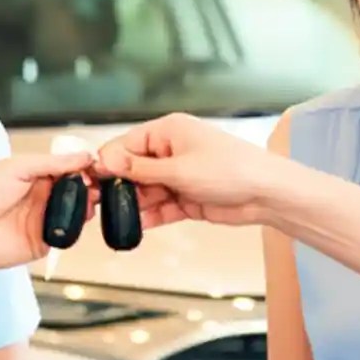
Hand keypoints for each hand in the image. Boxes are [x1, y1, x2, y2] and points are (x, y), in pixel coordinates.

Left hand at [0, 152, 97, 272]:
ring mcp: (44, 219)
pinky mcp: (46, 240)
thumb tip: (83, 156)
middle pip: (76, 189)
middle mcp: (42, 196)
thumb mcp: (17, 167)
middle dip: (91, 185)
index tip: (99, 164)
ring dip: (87, 204)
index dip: (84, 166)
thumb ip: (52, 163)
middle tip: (100, 182)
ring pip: (76, 210)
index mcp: (34, 175)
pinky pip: (68, 233)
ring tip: (92, 198)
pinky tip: (82, 217)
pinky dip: (78, 226)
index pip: (67, 168)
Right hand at [95, 113, 298, 226]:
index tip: (92, 181)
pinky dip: (150, 216)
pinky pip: (161, 206)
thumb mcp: (178, 169)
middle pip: (134, 169)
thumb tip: (106, 162)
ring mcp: (179, 175)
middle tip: (100, 205)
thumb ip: (140, 169)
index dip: (109, 162)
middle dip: (119, 186)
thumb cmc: (229, 170)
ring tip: (116, 219)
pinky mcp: (187, 198)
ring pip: (146, 190)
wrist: (267, 194)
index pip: (126, 144)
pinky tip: (136, 226)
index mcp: (168, 132)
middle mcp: (171, 151)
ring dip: (134, 204)